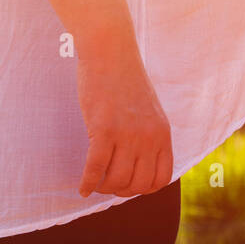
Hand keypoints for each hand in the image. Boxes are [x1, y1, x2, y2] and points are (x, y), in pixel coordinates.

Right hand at [76, 41, 173, 197]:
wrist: (110, 52)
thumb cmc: (125, 81)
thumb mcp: (149, 110)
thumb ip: (150, 135)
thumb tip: (139, 162)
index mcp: (163, 133)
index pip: (161, 179)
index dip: (143, 189)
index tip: (128, 185)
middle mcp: (149, 137)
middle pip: (137, 185)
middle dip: (121, 191)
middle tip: (107, 183)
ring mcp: (127, 134)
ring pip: (116, 180)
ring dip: (103, 187)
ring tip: (95, 182)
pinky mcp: (104, 129)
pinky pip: (95, 168)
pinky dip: (87, 183)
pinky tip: (82, 189)